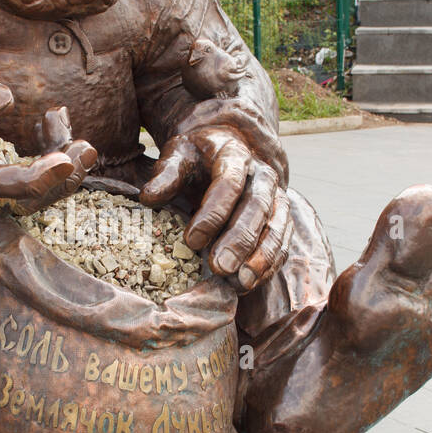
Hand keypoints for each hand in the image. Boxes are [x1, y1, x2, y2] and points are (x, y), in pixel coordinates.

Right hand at [0, 62, 95, 205]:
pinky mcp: (4, 173)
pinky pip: (38, 175)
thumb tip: (7, 101)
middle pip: (26, 201)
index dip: (34, 179)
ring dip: (68, 172)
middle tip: (87, 148)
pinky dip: (56, 152)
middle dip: (62, 180)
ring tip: (84, 142)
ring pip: (38, 194)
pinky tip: (54, 118)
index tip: (64, 162)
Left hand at [140, 124, 290, 291]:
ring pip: (277, 226)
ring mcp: (276, 197)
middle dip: (240, 239)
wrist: (224, 148)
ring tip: (241, 282)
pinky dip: (269, 265)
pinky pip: (283, 242)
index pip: (229, 183)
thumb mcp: (177, 156)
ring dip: (262, 257)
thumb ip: (166, 175)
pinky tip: (249, 284)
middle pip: (257, 206)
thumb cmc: (196, 157)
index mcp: (234, 155)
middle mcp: (262, 175)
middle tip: (220, 267)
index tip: (191, 241)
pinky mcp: (281, 218)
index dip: (212, 213)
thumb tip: (148, 197)